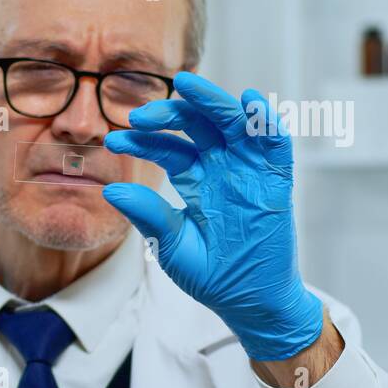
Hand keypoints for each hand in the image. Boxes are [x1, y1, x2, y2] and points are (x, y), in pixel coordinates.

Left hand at [101, 71, 322, 361]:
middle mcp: (222, 167)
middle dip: (170, 113)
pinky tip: (248, 101)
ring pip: (233, 123)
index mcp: (195, 179)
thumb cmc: (212, 275)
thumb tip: (110, 191)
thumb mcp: (171, 245)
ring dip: (212, 101)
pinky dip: (265, 120)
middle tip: (139, 114)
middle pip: (197, 126)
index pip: (167, 148)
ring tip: (187, 85)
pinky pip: (275, 143)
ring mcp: (250, 171)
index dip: (142, 140)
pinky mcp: (277, 181)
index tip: (112, 140)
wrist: (250, 302)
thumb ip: (148, 216)